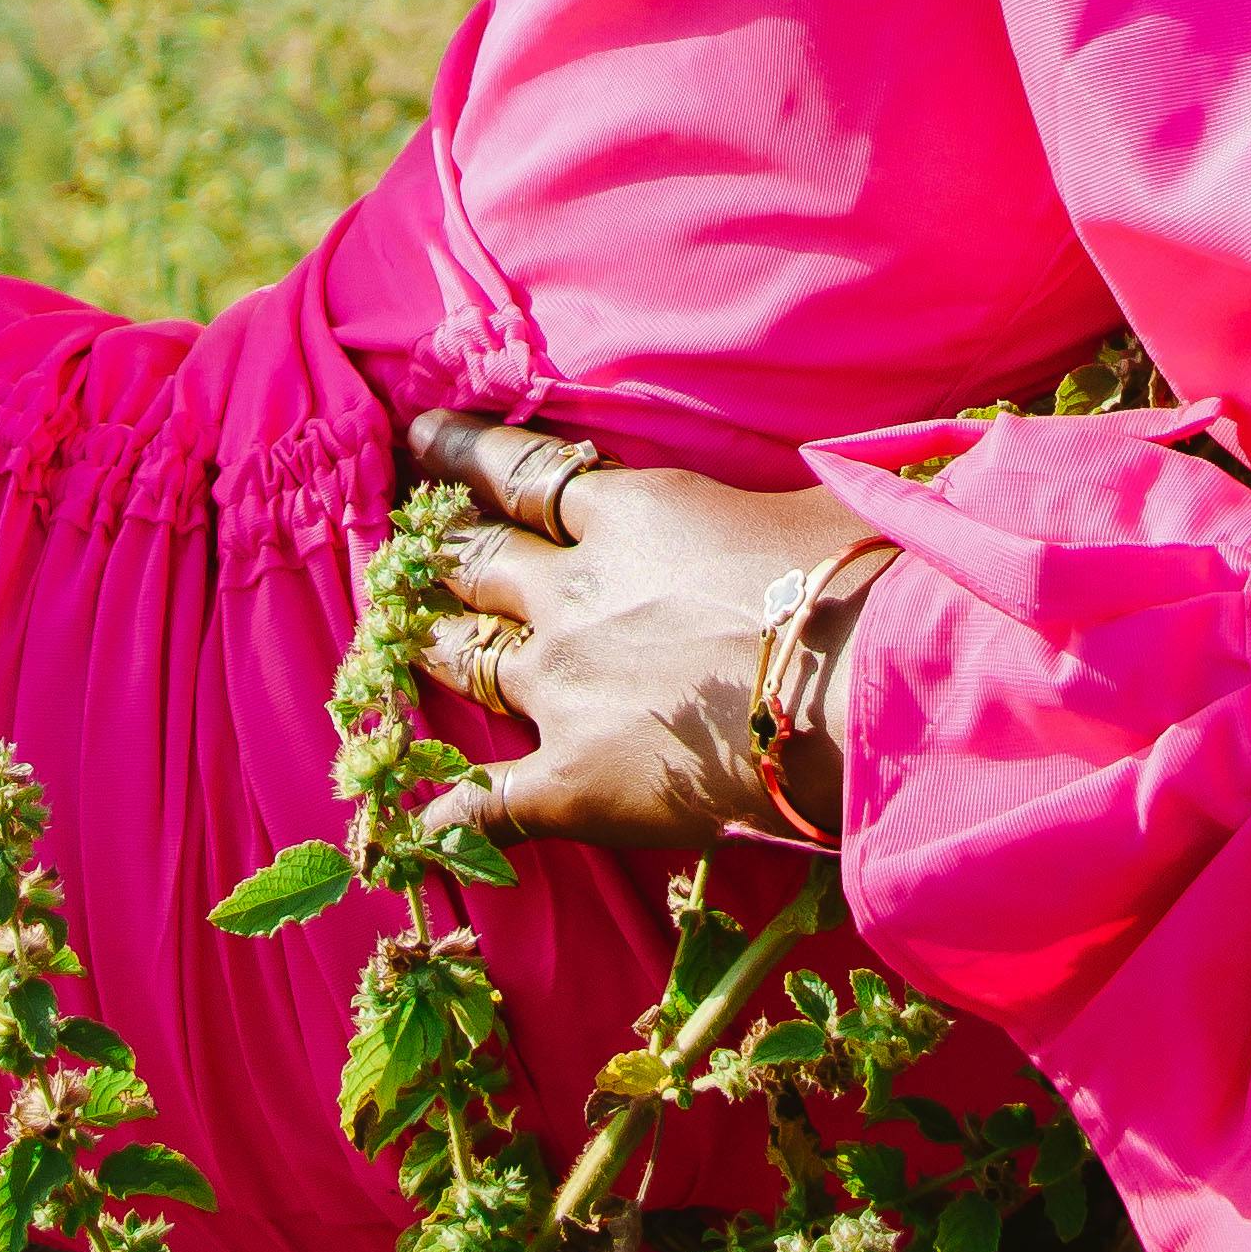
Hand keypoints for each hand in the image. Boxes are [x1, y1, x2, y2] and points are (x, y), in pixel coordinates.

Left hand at [400, 403, 888, 853]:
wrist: (855, 689)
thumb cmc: (854, 579)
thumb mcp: (818, 499)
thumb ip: (786, 493)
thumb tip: (845, 466)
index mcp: (627, 515)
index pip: (519, 472)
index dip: (462, 452)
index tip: (418, 437)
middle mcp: (572, 596)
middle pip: (475, 563)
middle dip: (435, 552)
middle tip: (398, 545)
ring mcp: (560, 690)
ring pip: (462, 661)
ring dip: (428, 648)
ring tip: (395, 641)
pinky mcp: (570, 782)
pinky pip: (488, 798)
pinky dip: (452, 805)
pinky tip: (423, 813)